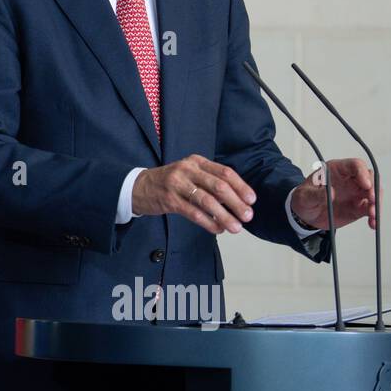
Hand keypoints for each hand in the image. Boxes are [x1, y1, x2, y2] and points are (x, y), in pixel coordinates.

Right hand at [132, 154, 256, 235]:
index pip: (224, 172)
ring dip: (224, 216)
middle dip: (236, 203)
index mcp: (196, 161)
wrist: (139, 187)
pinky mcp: (169, 200)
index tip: (252, 200)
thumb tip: (237, 200)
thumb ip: (210, 182)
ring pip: (207, 201)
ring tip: (235, 227)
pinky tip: (218, 229)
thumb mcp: (190, 174)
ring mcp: (177, 184)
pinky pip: (194, 213)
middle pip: (219, 186)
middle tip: (247, 216)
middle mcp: (187, 170)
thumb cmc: (171, 182)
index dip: (241, 186)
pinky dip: (208, 223)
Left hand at [291, 157, 378, 230]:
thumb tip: (331, 192)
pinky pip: (371, 210)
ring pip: (374, 194)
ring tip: (372, 215)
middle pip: (370, 178)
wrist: (305, 215)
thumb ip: (316, 194)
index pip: (355, 165)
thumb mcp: (305, 196)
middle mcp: (350, 180)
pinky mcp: (358, 207)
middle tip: (371, 200)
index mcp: (336, 170)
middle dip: (374, 188)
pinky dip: (374, 217)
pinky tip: (373, 223)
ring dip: (376, 204)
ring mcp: (356, 193)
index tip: (366, 184)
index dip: (363, 173)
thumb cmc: (304, 199)